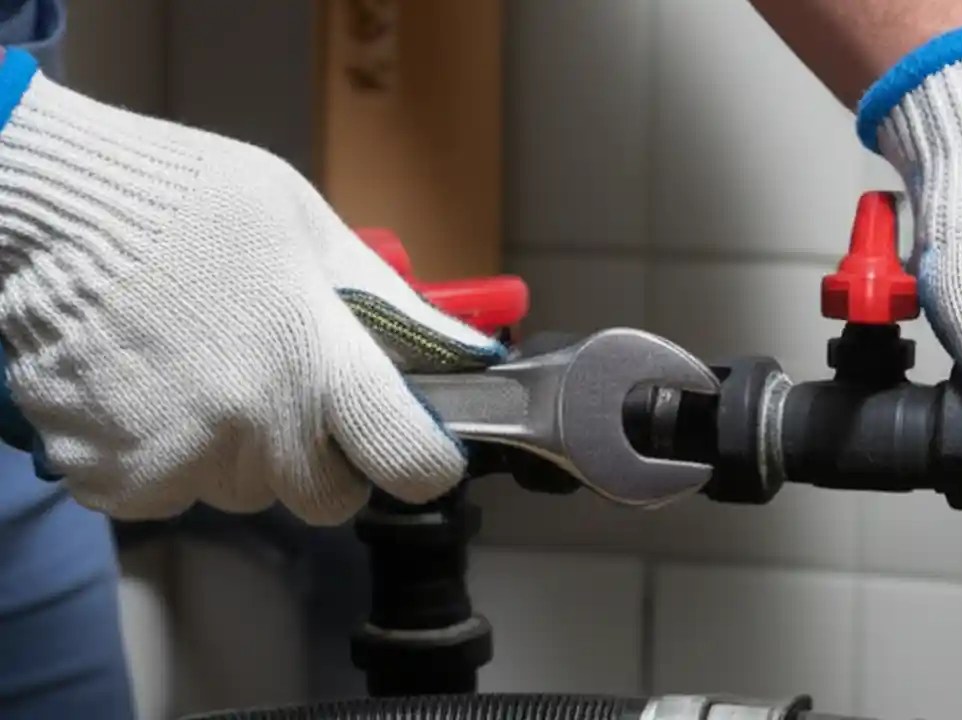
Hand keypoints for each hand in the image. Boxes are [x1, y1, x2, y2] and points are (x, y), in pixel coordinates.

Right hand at [0, 51, 502, 523]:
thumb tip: (459, 355)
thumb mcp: (312, 230)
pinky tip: (150, 390)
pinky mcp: (116, 479)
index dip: (422, 460)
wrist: (50, 207)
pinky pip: (169, 493)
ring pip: (244, 494)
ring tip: (201, 370)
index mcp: (320, 361)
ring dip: (238, 453)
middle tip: (286, 391)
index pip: (413, 463)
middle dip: (320, 459)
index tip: (410, 444)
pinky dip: (165, 457)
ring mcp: (183, 460)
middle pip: (326, 497)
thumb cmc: (192, 201)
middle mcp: (257, 427)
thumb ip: (387, 304)